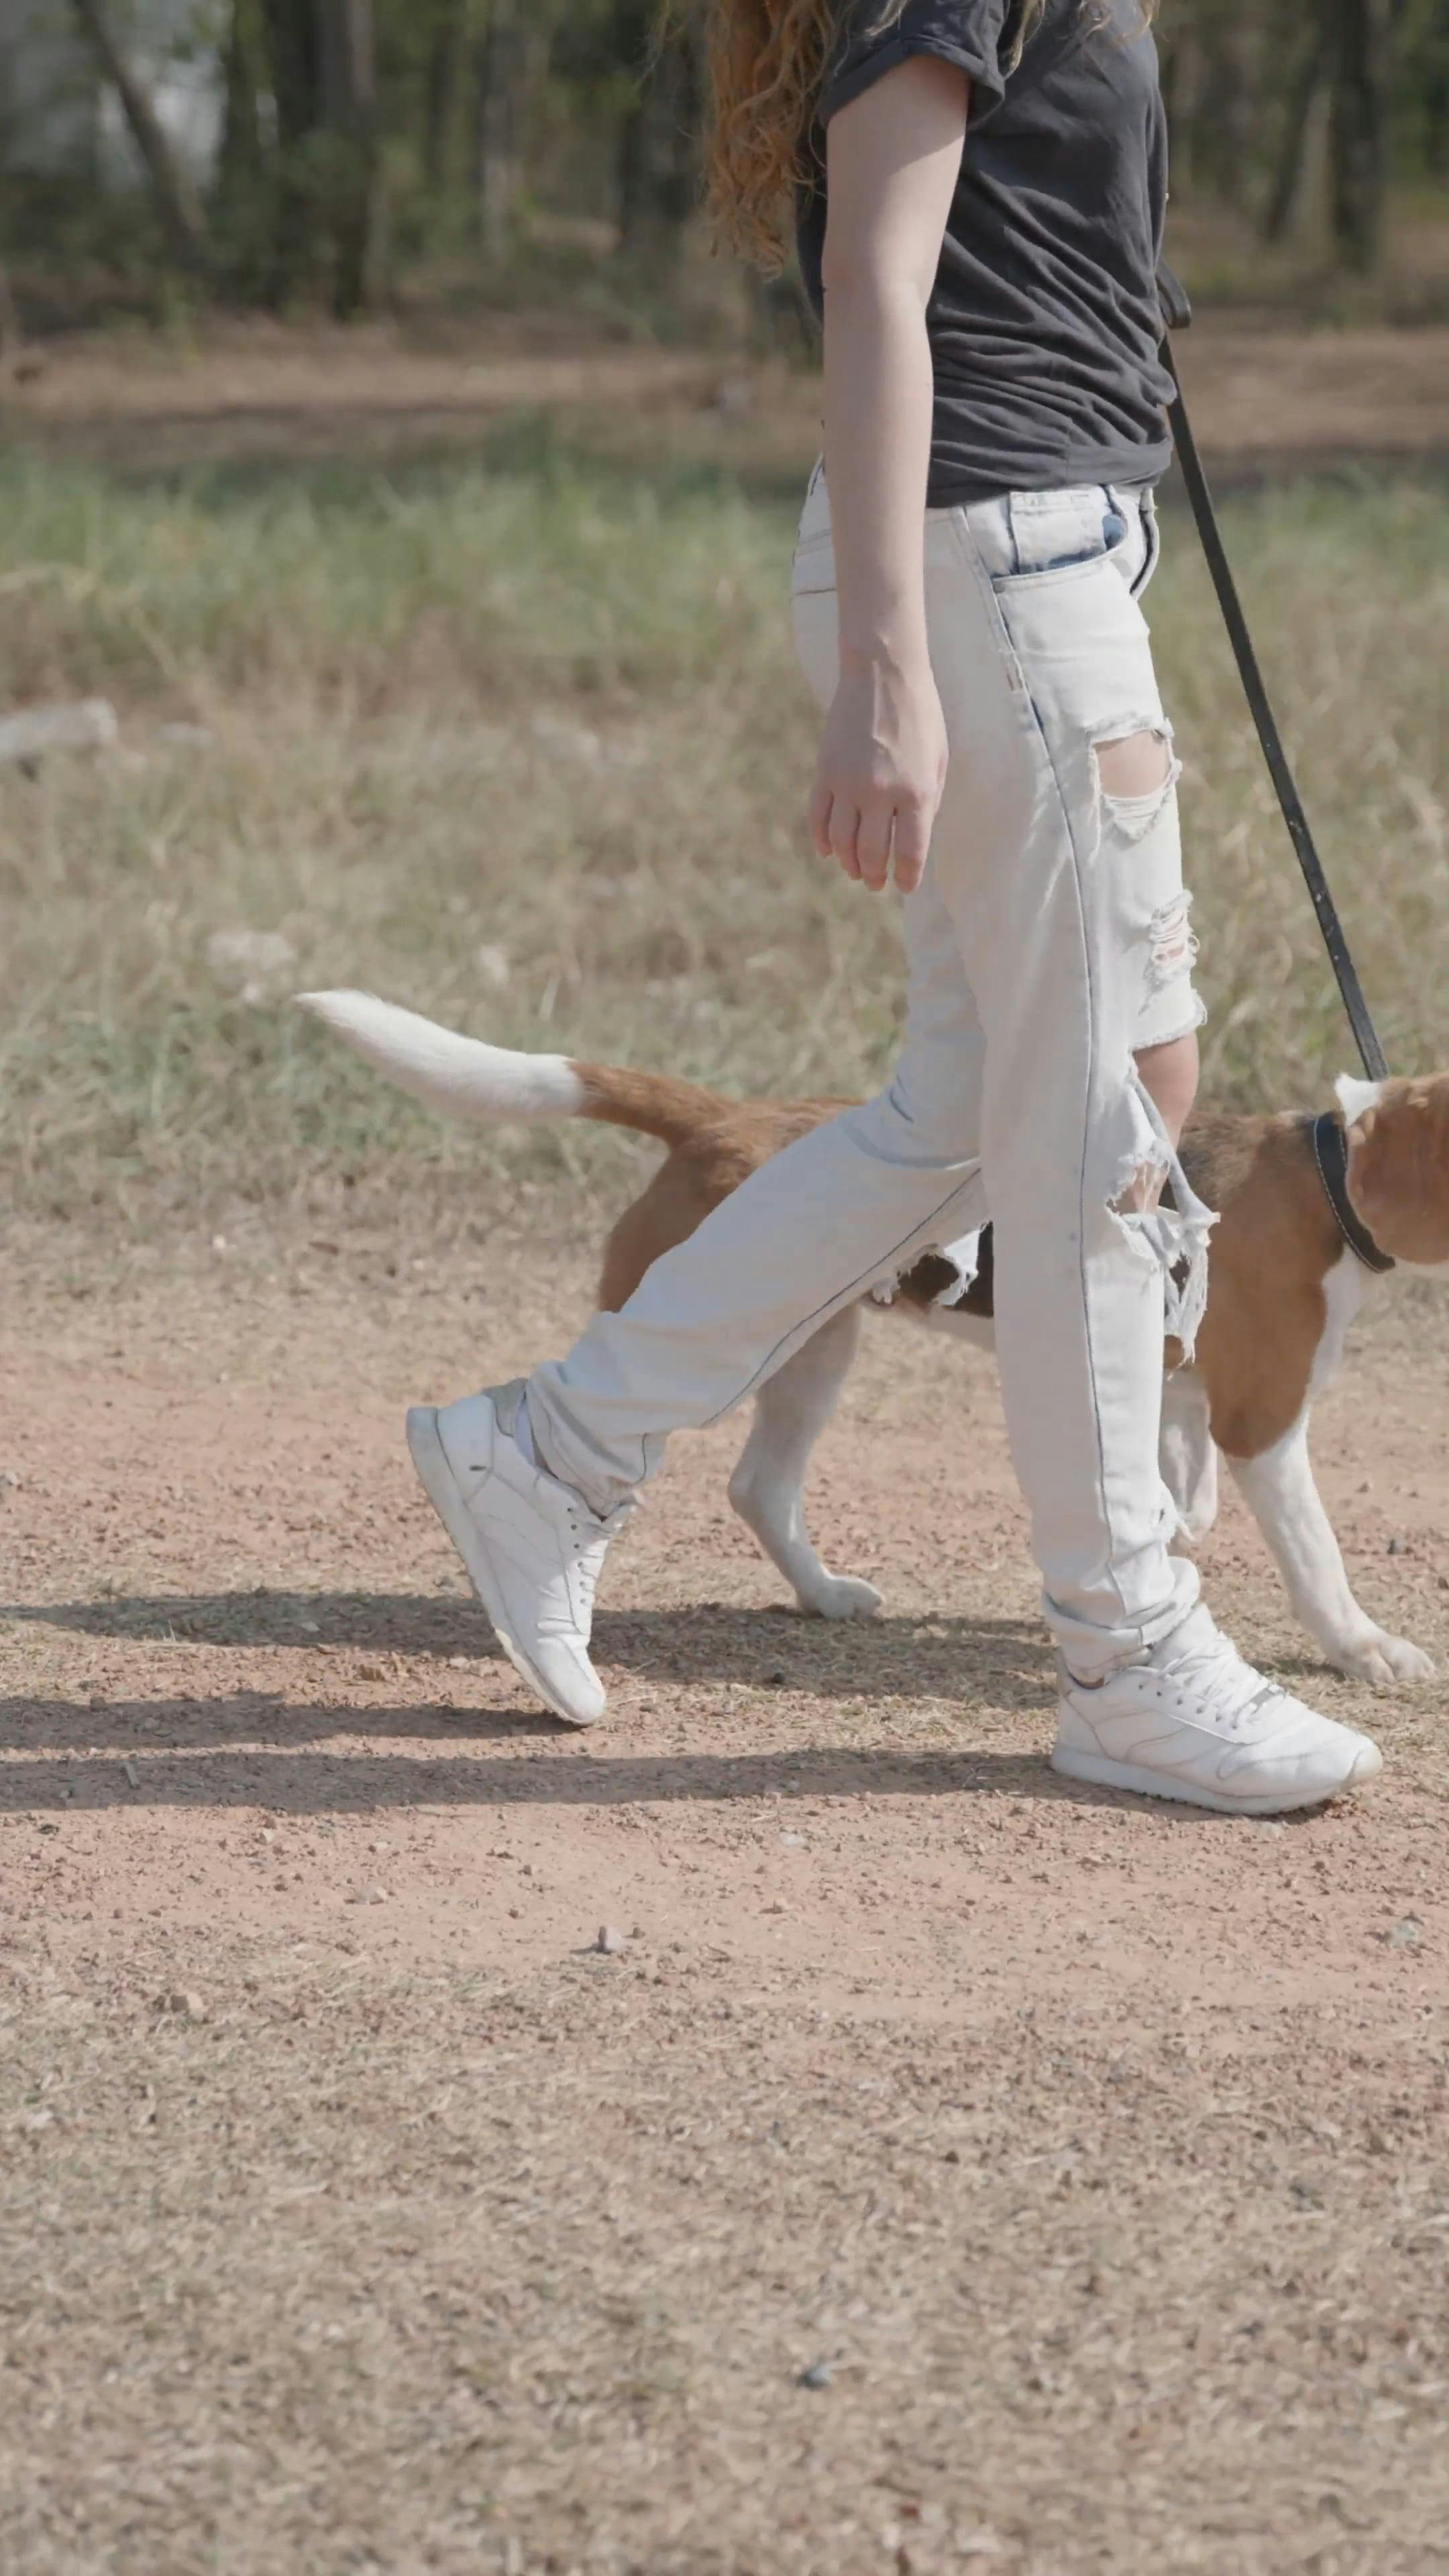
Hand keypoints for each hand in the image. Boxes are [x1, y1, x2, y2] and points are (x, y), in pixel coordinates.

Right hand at [808, 652, 947, 894]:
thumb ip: (927, 802)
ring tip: (856, 870)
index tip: (904, 886)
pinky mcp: (824, 772)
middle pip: (871, 854)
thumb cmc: (920, 716)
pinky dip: (822, 841)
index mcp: (916, 791)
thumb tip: (910, 840)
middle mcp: (880, 792)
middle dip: (875, 875)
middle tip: (876, 882)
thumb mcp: (939, 759)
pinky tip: (829, 851)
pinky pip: (818, 819)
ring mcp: (848, 783)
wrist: (882, 673)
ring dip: (848, 864)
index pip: (910, 853)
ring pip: (842, 843)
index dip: (906, 878)